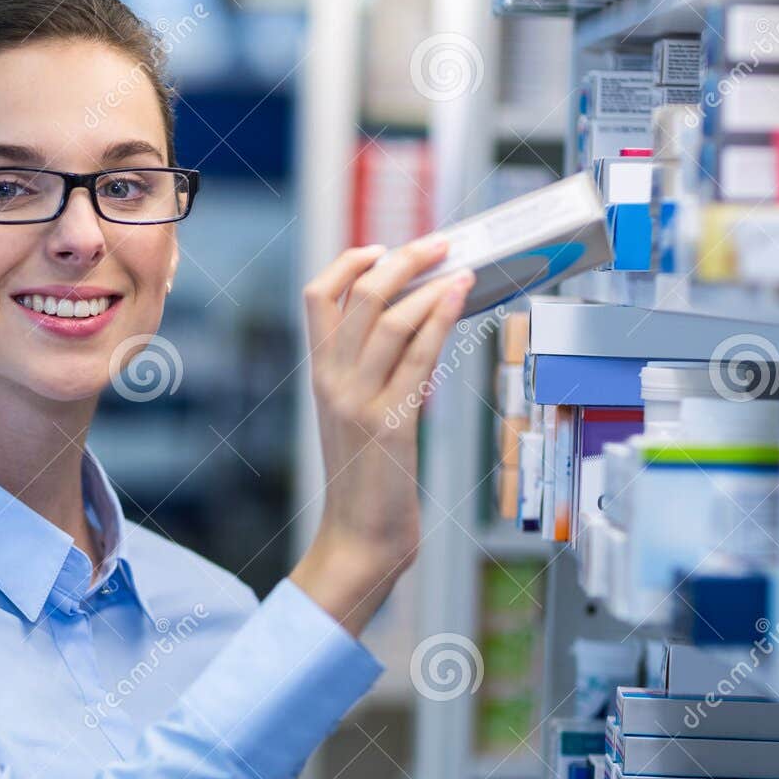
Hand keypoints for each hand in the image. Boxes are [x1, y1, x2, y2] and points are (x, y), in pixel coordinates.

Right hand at [290, 240, 473, 635]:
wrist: (359, 534)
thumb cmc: (366, 478)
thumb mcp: (356, 414)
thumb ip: (373, 372)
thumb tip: (415, 325)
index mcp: (320, 375)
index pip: (318, 297)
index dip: (349, 263)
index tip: (383, 248)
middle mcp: (333, 381)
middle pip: (360, 295)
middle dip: (403, 259)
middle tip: (437, 244)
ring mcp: (360, 400)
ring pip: (391, 317)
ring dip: (430, 282)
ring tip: (460, 267)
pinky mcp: (392, 421)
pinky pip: (418, 354)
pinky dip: (441, 317)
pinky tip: (460, 296)